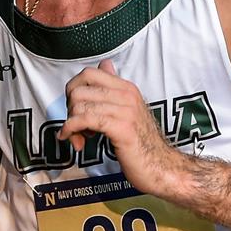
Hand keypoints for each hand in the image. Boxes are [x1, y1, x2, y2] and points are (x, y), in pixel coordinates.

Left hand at [60, 59, 184, 197]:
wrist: (161, 166)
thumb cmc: (142, 143)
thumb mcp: (128, 110)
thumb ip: (114, 88)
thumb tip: (104, 65)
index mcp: (127, 88)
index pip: (88, 73)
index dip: (73, 89)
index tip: (76, 108)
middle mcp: (126, 95)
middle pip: (79, 89)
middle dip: (69, 109)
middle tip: (77, 126)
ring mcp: (125, 111)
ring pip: (79, 106)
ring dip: (71, 124)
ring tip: (81, 137)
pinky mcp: (121, 128)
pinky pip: (84, 120)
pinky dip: (72, 130)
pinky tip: (75, 142)